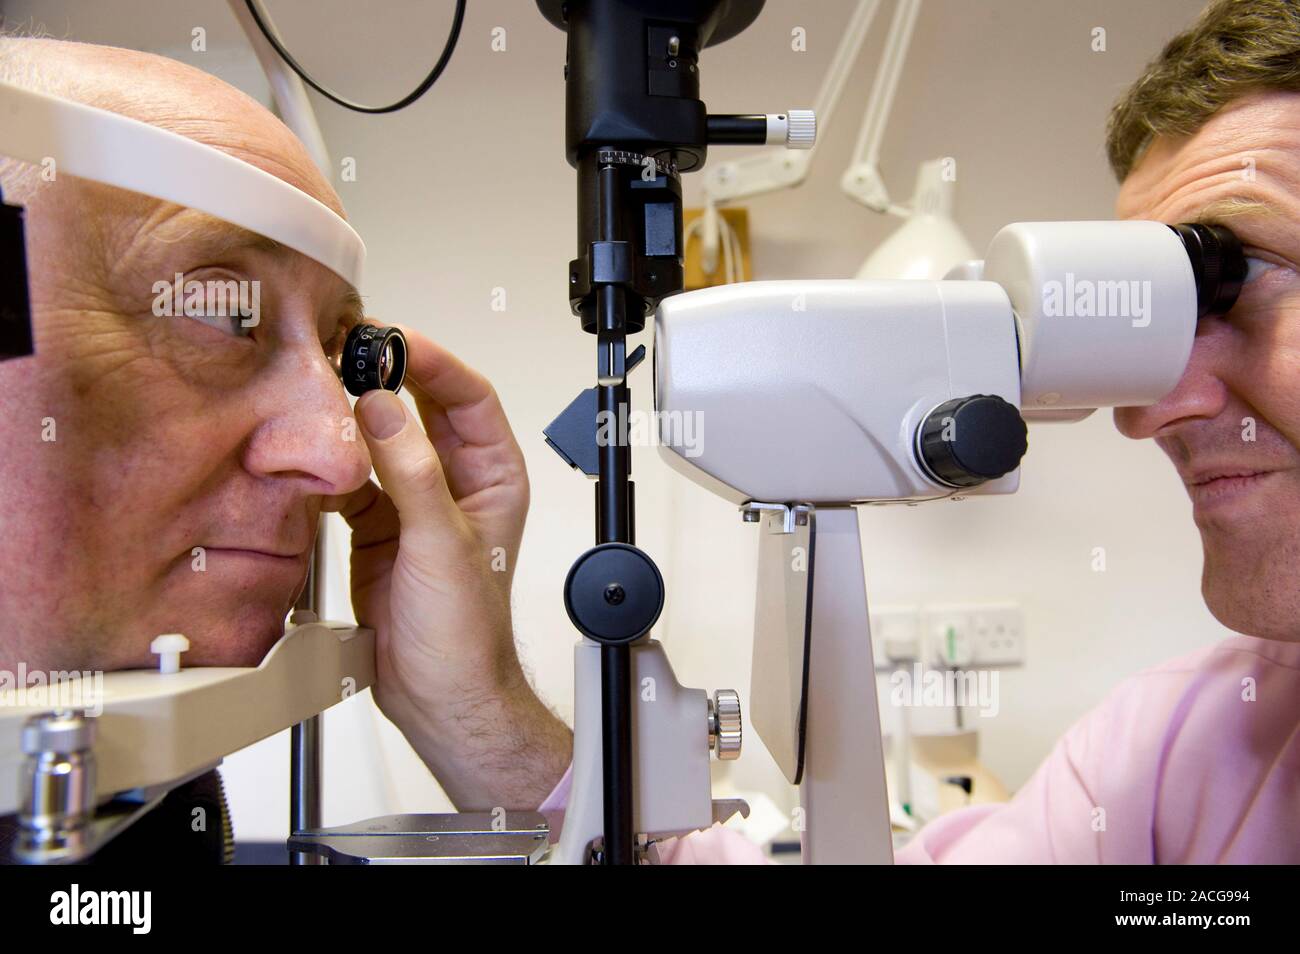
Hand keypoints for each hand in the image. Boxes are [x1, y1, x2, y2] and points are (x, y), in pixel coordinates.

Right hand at [325, 324, 570, 809]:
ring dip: (351, 423)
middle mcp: (455, 483)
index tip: (391, 339)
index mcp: (493, 477)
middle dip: (385, 380)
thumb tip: (386, 408)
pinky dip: (329, 468)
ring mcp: (413, 504)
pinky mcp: (377, 528)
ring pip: (381, 442)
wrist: (439, 694)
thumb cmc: (467, 633)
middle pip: (421, 410)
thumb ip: (412, 473)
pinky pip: (350, 481)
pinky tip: (309, 458)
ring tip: (318, 398)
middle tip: (343, 354)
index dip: (433, 362)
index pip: (468, 397)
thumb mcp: (441, 543)